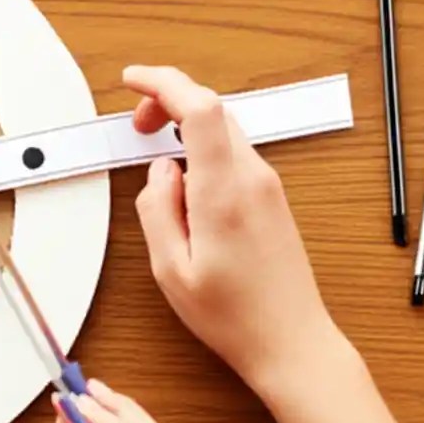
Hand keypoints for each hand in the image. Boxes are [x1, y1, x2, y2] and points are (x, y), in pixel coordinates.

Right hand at [124, 65, 343, 391]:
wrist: (291, 341)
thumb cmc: (234, 315)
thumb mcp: (170, 270)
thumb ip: (156, 209)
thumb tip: (159, 171)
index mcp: (224, 193)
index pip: (199, 108)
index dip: (163, 82)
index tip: (132, 81)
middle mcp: (252, 179)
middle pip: (212, 109)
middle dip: (169, 101)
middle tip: (138, 125)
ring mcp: (268, 186)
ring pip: (223, 129)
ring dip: (186, 127)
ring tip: (157, 155)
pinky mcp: (272, 197)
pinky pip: (233, 153)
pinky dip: (202, 149)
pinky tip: (185, 179)